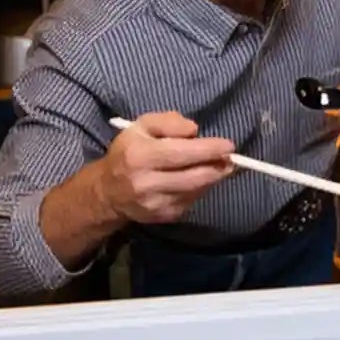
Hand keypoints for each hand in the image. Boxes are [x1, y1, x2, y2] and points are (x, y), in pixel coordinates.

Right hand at [95, 111, 234, 223]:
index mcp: (139, 156)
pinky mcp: (164, 217)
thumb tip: (194, 131)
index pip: (181, 153)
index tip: (229, 145)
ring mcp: (155, 204)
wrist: (109, 191)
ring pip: (197, 190)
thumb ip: (169, 122)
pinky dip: (200, 189)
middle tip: (230, 158)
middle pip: (195, 177)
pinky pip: (192, 201)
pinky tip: (197, 179)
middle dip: (218, 167)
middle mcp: (146, 183)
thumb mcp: (143, 126)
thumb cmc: (130, 151)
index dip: (209, 150)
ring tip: (218, 166)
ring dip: (212, 177)